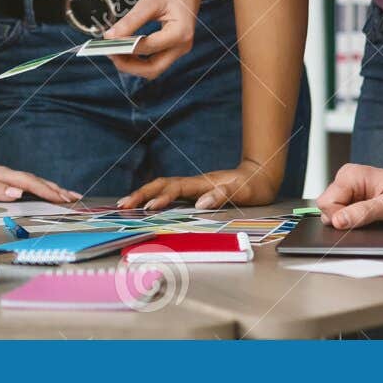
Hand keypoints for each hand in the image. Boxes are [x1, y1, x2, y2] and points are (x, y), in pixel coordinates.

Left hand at [0, 155, 79, 203]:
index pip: (31, 184)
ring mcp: (7, 178)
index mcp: (3, 176)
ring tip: (68, 195)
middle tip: (76, 198)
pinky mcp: (4, 182)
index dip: (48, 192)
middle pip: (38, 181)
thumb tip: (18, 192)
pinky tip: (45, 193)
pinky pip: (27, 186)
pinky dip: (40, 189)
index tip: (64, 199)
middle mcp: (8, 176)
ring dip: (52, 189)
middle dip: (57, 190)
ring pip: (34, 183)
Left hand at [103, 0, 211, 79]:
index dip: (124, 48)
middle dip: (128, 65)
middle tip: (108, 51)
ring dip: (132, 64)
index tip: (106, 42)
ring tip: (114, 49)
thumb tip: (110, 37)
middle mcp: (182, 46)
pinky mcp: (173, 47)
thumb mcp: (149, 1)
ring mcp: (179, 49)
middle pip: (152, 69)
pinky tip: (125, 47)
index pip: (147, 48)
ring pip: (153, 68)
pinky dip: (138, 58)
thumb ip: (130, 21)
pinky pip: (154, 60)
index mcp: (180, 34)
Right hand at [118, 162, 279, 210]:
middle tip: (122, 205)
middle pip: (161, 184)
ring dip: (142, 194)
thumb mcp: (244, 192)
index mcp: (203, 183)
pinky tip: (144, 204)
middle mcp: (194, 183)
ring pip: (162, 187)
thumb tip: (201, 203)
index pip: (176, 188)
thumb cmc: (253, 186)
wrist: (259, 176)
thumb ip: (223, 195)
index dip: (162, 197)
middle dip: (141, 193)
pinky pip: (168, 192)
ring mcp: (192, 186)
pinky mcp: (192, 191)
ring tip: (124, 204)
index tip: (150, 207)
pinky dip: (152, 196)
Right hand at [316, 163, 382, 228]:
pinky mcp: (356, 199)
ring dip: (352, 221)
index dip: (339, 218)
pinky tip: (373, 218)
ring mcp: (351, 190)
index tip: (360, 222)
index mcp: (350, 176)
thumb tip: (338, 221)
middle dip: (345, 220)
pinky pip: (345, 215)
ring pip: (335, 213)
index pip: (326, 203)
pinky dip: (356, 221)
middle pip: (327, 209)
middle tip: (370, 219)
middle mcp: (347, 180)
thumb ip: (362, 213)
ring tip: (375, 217)